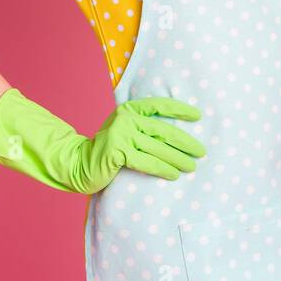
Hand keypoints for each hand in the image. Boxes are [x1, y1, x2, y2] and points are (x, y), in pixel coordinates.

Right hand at [0, 88, 206, 193]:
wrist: (79, 164)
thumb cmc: (109, 150)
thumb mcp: (126, 132)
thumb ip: (144, 128)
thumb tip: (177, 135)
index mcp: (129, 109)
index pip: (160, 105)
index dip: (180, 109)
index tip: (198, 116)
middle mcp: (126, 118)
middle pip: (164, 130)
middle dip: (186, 142)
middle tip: (201, 152)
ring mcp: (122, 134)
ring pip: (158, 148)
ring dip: (178, 159)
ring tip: (192, 167)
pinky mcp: (118, 151)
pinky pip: (147, 161)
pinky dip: (163, 169)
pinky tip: (174, 175)